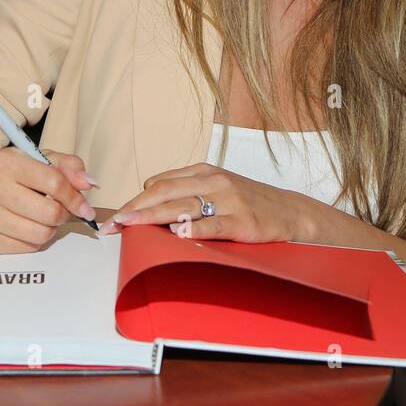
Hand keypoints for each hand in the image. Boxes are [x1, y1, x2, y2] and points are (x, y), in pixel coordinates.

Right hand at [0, 147, 97, 253]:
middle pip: (49, 213)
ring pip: (40, 235)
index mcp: (6, 162)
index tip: (85, 207)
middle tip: (60, 212)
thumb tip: (89, 184)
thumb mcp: (37, 159)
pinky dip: (34, 241)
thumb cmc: (10, 174)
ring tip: (42, 219)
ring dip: (50, 229)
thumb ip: (67, 166)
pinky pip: (25, 249)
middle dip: (62, 215)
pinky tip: (26, 228)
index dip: (76, 198)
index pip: (54, 182)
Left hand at [105, 163, 314, 242]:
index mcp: (203, 172)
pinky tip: (178, 233)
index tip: (117, 216)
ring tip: (132, 224)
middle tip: (114, 222)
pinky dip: (195, 228)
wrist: (290, 212)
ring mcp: (228, 200)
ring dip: (153, 216)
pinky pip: (214, 224)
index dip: (136, 199)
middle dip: (136, 207)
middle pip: (165, 191)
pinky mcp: (242, 220)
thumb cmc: (249, 202)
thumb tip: (150, 200)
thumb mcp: (217, 188)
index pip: (160, 183)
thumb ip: (186, 191)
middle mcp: (213, 181)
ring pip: (183, 205)